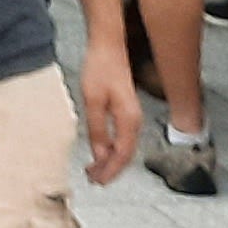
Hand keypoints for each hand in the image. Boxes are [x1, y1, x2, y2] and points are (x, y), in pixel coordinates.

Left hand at [73, 41, 140, 184]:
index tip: (97, 181)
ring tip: (93, 171)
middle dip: (110, 170)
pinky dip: (111, 149)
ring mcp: (132, 117)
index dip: (110, 171)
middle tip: (92, 180)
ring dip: (110, 161)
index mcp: (129, 120)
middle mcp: (135, 121)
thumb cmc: (100, 69)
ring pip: (124, 148)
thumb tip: (99, 155)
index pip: (122, 155)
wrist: (108, 46)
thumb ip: (97, 128)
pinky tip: (100, 152)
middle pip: (126, 155)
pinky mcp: (127, 113)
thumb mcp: (92, 99)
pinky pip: (122, 139)